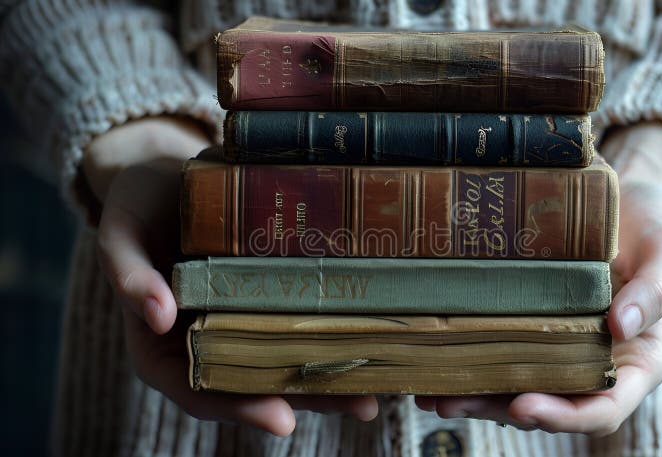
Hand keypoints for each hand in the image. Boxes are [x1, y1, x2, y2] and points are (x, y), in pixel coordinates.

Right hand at [88, 117, 378, 435]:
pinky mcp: (268, 290)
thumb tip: (159, 315)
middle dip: (308, 396)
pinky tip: (372, 330)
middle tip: (360, 404)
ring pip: (284, 356)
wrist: (165, 171)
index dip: (239, 408)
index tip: (282, 419)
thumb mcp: (119, 233)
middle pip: (255, 382)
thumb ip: (128, 274)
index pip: (197, 390)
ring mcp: (240, 317)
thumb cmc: (135, 206)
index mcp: (163, 345)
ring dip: (331, 372)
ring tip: (380, 382)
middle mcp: (207, 340)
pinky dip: (331, 327)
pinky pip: (297, 316)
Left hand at [417, 122, 661, 435]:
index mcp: (637, 361)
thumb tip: (621, 327)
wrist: (625, 202)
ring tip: (432, 393)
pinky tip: (433, 358)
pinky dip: (471, 361)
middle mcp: (596, 364)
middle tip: (454, 402)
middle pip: (550, 404)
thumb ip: (655, 289)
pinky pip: (504, 353)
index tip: (524, 406)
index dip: (563, 416)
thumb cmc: (653, 225)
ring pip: (519, 387)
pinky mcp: (533, 327)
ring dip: (476, 395)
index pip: (602, 408)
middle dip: (500, 409)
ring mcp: (561, 348)